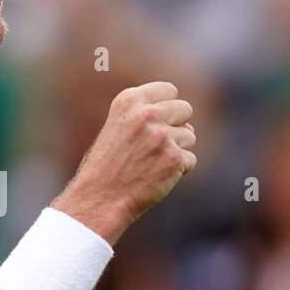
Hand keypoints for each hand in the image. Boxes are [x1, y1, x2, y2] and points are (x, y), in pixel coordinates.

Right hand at [52, 82, 196, 243]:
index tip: (156, 123)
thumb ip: (145, 113)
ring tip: (151, 164)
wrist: (99, 199)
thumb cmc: (107, 165)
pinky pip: (190, 160)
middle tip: (156, 146)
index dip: (166, 107)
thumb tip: (185, 120)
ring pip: (190, 136)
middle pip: (185, 109)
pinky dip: (178, 170)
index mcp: (129, 101)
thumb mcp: (118, 126)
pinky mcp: (174, 159)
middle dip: (177, 126)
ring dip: (177, 150)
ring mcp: (161, 136)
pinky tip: (157, 177)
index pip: (169, 90)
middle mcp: (146, 114)